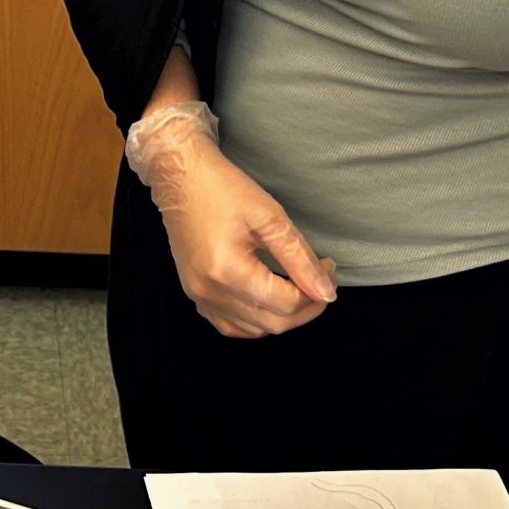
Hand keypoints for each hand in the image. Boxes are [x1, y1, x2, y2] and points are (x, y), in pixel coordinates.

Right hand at [134, 107, 335, 338]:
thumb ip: (299, 257)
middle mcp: (210, 291)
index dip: (316, 292)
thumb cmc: (221, 188)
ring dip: (283, 316)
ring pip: (255, 330)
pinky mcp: (195, 294)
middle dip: (306, 308)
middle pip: (274, 323)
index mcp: (227, 270)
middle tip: (320, 282)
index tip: (328, 269)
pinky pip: (231, 326)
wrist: (180, 179)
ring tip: (297, 288)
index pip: (286, 303)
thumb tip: (325, 290)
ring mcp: (199, 296)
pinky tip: (268, 302)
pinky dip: (256, 321)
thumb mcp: (269, 216)